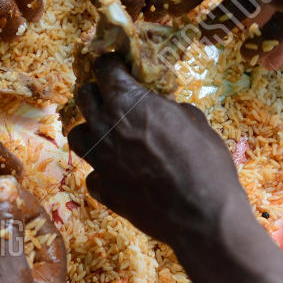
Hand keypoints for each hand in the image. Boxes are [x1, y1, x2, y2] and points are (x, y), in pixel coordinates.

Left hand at [68, 55, 246, 243]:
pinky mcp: (102, 189)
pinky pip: (93, 174)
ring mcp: (99, 160)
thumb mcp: (194, 120)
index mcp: (128, 101)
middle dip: (98, 93)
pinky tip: (121, 175)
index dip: (113, 66)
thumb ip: (167, 107)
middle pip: (83, 96)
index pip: (105, 68)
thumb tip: (160, 106)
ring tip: (111, 136)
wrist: (202, 216)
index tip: (120, 68)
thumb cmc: (206, 163)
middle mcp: (105, 126)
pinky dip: (104, 172)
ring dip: (91, 131)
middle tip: (114, 99)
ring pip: (77, 134)